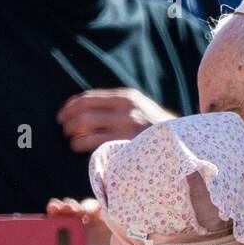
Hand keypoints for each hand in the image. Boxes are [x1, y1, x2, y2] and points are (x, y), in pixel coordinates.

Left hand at [48, 197, 111, 244]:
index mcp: (71, 244)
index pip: (56, 229)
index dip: (49, 223)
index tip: (44, 220)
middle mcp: (79, 231)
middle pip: (65, 215)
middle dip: (59, 209)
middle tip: (56, 208)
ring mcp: (91, 222)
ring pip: (78, 208)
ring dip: (72, 206)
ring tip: (70, 208)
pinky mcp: (104, 216)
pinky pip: (95, 207)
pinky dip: (92, 207)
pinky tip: (92, 212)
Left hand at [57, 89, 174, 153]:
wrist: (180, 145)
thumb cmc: (155, 130)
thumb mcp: (140, 109)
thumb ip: (118, 106)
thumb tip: (86, 109)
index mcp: (127, 97)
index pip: (89, 97)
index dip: (71, 105)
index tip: (62, 113)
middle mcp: (126, 109)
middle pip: (83, 110)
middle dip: (67, 120)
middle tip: (63, 128)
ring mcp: (126, 127)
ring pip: (85, 126)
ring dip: (72, 133)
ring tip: (70, 140)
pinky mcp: (125, 144)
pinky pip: (93, 143)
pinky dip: (80, 144)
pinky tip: (77, 147)